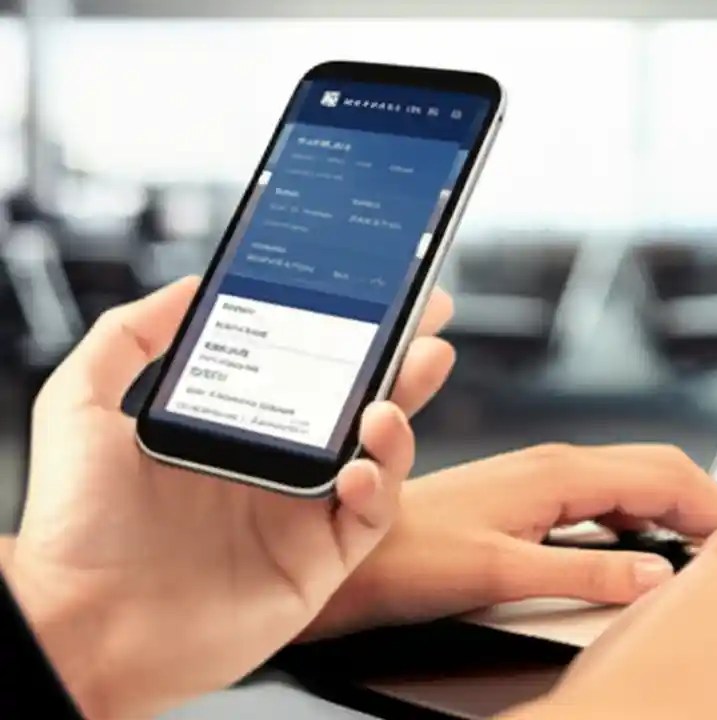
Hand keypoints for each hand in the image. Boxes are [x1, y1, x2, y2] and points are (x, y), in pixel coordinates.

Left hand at [5, 278, 455, 717]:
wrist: (80, 627)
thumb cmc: (72, 528)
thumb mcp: (77, 406)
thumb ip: (126, 335)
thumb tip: (189, 287)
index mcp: (232, 428)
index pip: (305, 369)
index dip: (345, 333)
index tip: (373, 295)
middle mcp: (275, 467)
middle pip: (358, 404)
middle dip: (400, 364)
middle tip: (426, 328)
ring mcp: (300, 514)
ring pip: (379, 457)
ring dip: (399, 422)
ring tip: (386, 404)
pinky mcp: (319, 561)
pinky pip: (370, 518)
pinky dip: (380, 487)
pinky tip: (359, 469)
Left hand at [306, 444, 716, 637]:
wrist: (352, 545)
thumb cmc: (412, 557)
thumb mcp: (504, 573)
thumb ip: (585, 574)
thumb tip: (656, 576)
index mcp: (558, 472)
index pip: (664, 475)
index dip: (714, 504)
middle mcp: (555, 464)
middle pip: (658, 468)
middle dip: (707, 499)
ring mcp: (543, 476)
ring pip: (635, 479)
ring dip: (678, 506)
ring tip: (708, 544)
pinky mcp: (531, 494)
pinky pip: (608, 495)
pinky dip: (645, 514)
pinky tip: (649, 543)